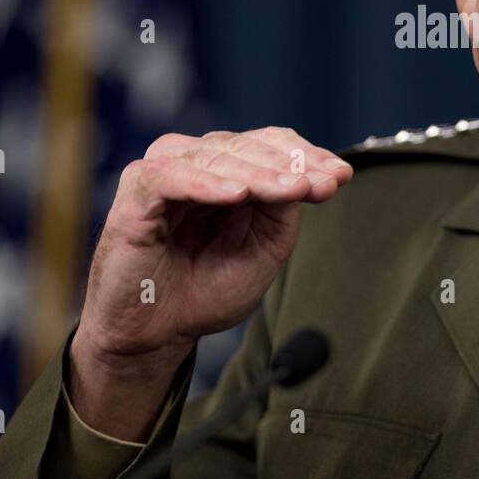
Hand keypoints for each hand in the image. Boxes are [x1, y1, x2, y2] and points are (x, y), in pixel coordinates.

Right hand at [67, 127, 351, 438]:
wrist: (154, 333)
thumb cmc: (204, 290)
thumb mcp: (261, 249)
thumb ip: (282, 211)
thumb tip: (308, 176)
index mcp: (228, 169)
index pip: (270, 144)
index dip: (307, 156)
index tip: (342, 176)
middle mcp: (196, 161)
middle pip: (248, 145)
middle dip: (292, 165)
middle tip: (324, 184)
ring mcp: (165, 172)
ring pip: (216, 156)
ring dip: (260, 173)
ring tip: (293, 188)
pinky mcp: (136, 192)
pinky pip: (172, 177)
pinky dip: (206, 184)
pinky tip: (238, 194)